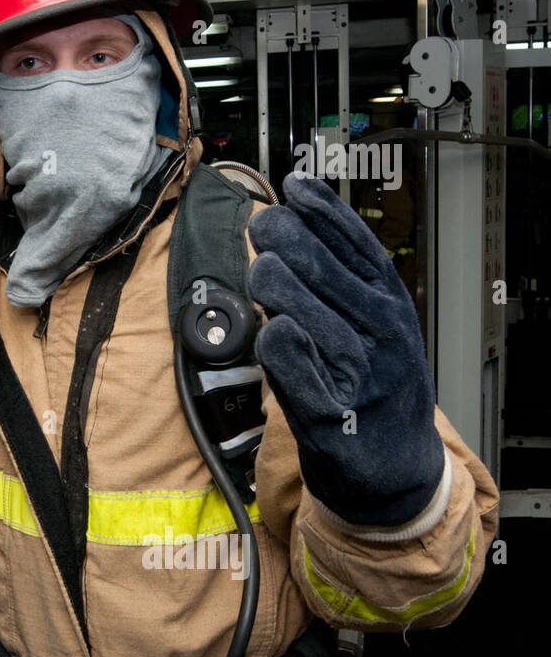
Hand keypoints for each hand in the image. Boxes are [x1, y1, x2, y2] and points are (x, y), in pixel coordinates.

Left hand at [247, 173, 444, 526]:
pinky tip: (271, 329)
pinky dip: (276, 343)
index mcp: (393, 309)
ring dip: (274, 287)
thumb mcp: (372, 326)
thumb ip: (337, 280)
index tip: (294, 184)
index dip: (324, 212)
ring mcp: (357, 379)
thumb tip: (291, 218)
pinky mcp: (326, 417)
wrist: (395, 471)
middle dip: (286, 240)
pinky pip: (290, 368)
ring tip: (262, 277)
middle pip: (324, 272)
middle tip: (262, 228)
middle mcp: (382, 339)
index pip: (358, 247)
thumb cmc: (374, 390)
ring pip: (301, 314)